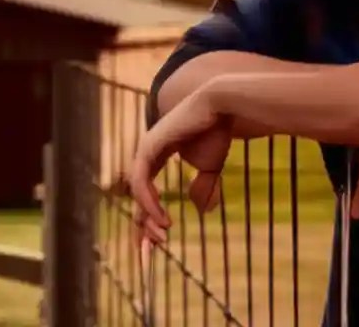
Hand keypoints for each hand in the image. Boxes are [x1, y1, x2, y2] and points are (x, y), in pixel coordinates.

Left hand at [130, 89, 223, 244]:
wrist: (221, 108)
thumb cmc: (215, 132)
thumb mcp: (210, 168)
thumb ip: (203, 187)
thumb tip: (200, 210)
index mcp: (158, 156)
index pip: (146, 192)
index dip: (149, 218)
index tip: (153, 244)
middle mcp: (147, 153)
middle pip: (137, 196)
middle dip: (142, 225)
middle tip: (149, 250)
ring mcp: (145, 149)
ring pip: (137, 192)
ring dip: (148, 217)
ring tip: (161, 236)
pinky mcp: (149, 147)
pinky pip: (142, 182)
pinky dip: (150, 202)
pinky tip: (162, 217)